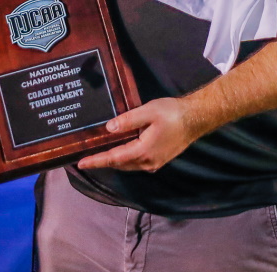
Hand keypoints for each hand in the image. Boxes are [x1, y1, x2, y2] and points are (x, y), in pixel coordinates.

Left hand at [76, 98, 200, 172]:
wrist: (196, 119)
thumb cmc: (172, 113)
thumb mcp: (147, 112)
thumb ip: (127, 121)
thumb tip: (108, 128)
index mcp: (142, 152)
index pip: (113, 158)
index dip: (96, 161)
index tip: (80, 163)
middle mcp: (147, 162)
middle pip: (119, 164)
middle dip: (102, 162)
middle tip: (85, 158)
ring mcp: (154, 163)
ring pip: (128, 165)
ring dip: (113, 161)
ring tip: (98, 155)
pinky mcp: (159, 159)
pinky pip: (136, 163)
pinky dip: (124, 159)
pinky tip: (119, 151)